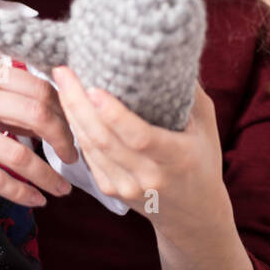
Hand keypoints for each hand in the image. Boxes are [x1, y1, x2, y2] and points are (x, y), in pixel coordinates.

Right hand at [0, 57, 76, 206]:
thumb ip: (0, 88)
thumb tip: (42, 112)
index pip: (41, 88)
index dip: (65, 110)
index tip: (76, 125)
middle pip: (40, 117)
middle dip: (66, 141)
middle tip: (74, 158)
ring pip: (21, 156)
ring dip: (49, 175)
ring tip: (62, 188)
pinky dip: (22, 193)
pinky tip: (36, 200)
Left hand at [51, 65, 225, 229]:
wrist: (193, 214)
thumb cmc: (203, 161)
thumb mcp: (206, 127)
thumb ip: (189, 93)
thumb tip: (166, 54)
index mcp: (176, 158)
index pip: (140, 137)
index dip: (115, 115)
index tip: (95, 88)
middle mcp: (148, 176)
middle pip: (104, 139)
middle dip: (78, 103)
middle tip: (64, 70)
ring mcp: (126, 187)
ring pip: (90, 146)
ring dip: (71, 112)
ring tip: (62, 81)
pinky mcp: (110, 190)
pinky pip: (88, 155)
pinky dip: (76, 129)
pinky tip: (69, 106)